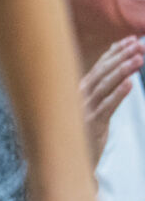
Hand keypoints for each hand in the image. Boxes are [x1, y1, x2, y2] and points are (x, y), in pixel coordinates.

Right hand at [83, 37, 143, 163]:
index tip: (132, 39)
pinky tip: (130, 84)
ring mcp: (84, 109)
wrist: (64, 161)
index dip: (116, 51)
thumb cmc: (80, 132)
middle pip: (102, 71)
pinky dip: (118, 94)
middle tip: (139, 45)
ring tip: (139, 59)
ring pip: (105, 85)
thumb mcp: (89, 108)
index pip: (100, 65)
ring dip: (123, 71)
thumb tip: (111, 69)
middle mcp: (79, 95)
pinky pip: (107, 107)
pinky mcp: (92, 124)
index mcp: (79, 89)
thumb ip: (98, 90)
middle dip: (122, 56)